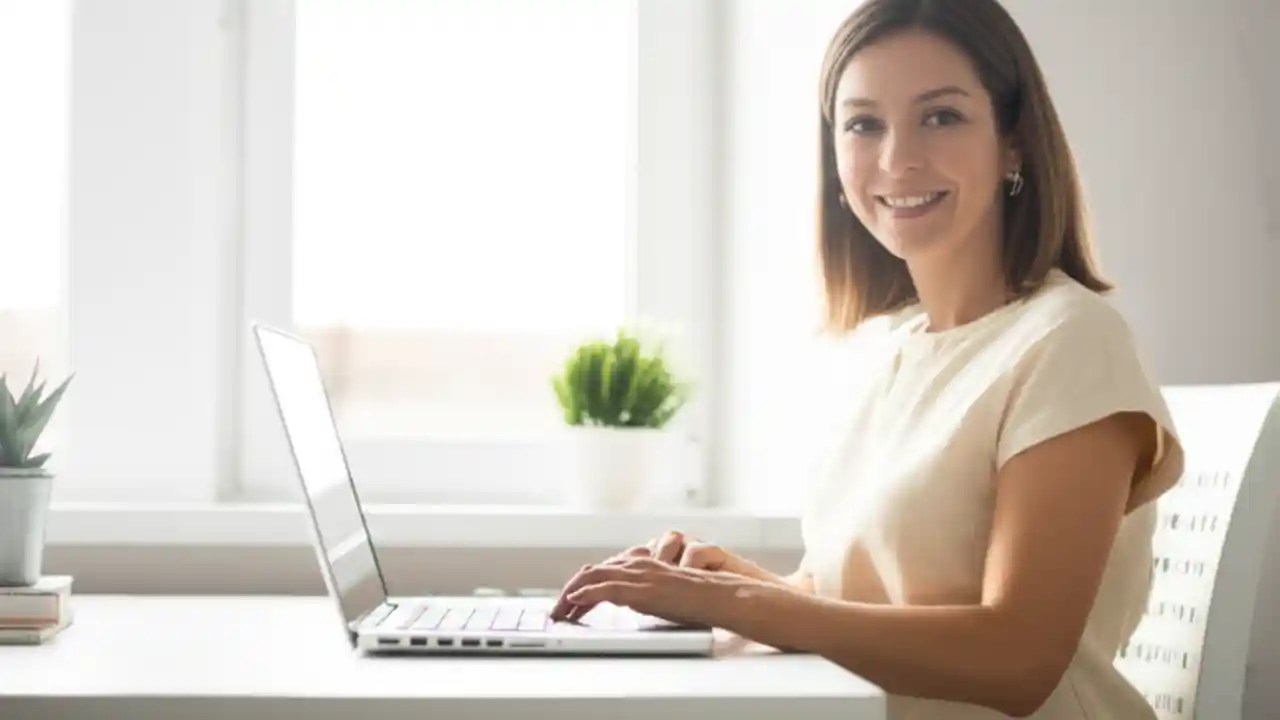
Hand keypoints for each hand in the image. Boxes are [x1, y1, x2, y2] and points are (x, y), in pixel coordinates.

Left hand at [551, 530, 749, 622]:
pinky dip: (587, 596)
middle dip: (569, 590)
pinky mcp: (643, 588)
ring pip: (594, 577)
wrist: (719, 596)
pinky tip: (575, 603)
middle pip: (592, 571)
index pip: (601, 570)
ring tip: (560, 611)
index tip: (567, 603)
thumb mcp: (660, 592)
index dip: (580, 586)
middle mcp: (637, 563)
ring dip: (572, 594)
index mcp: (641, 563)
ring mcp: (639, 574)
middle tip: (556, 610)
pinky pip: (607, 589)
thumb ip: (639, 591)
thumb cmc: (695, 598)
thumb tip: (617, 600)